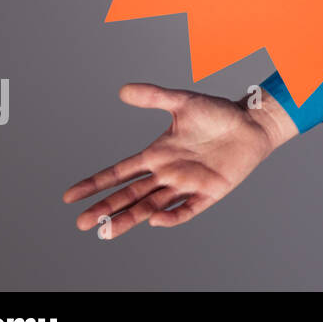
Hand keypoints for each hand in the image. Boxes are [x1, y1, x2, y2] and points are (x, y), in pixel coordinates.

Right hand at [62, 82, 295, 238]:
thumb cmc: (218, 114)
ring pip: (151, 206)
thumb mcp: (183, 102)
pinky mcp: (209, 192)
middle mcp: (168, 173)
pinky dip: (171, 216)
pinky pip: (186, 209)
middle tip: (82, 224)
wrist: (252, 123)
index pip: (120, 173)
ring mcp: (187, 184)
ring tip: (107, 231)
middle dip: (106, 209)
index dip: (96, 184)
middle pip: (130, 195)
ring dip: (130, 219)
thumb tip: (122, 89)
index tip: (70, 196)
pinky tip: (154, 220)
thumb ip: (154, 96)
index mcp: (158, 154)